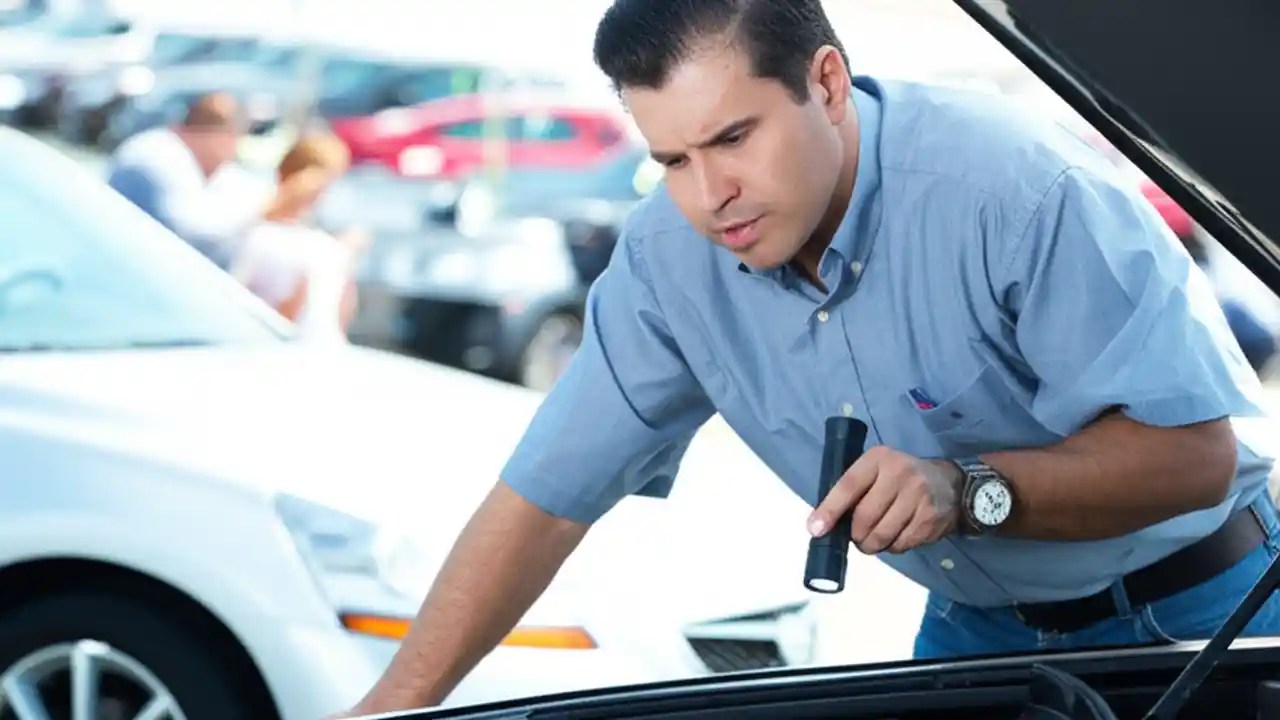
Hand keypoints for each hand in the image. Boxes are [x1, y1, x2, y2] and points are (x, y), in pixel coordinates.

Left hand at [807, 446, 963, 553]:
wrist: (949, 484)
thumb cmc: (900, 478)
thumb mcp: (876, 471)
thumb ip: (852, 491)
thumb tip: (821, 523)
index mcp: (879, 458)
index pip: (848, 486)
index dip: (830, 510)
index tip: (816, 529)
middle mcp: (900, 474)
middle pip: (864, 517)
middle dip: (855, 535)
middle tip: (857, 537)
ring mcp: (918, 497)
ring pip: (881, 535)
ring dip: (871, 545)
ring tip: (872, 540)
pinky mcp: (930, 519)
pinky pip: (900, 545)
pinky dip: (891, 547)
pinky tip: (895, 536)